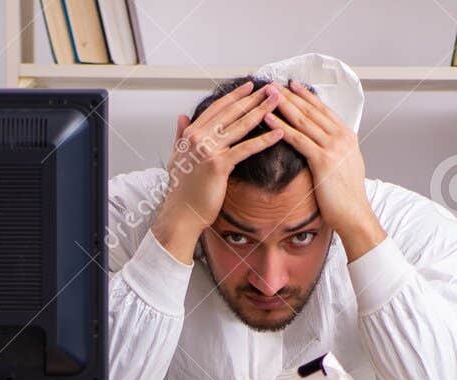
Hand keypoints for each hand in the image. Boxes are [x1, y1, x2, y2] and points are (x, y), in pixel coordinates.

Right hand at [150, 81, 288, 262]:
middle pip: (231, 112)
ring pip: (240, 126)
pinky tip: (279, 133)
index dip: (235, 96)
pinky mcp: (218, 165)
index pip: (216, 108)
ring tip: (278, 102)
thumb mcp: (178, 157)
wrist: (180, 215)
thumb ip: (181, 135)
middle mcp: (198, 138)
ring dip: (262, 111)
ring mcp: (207, 150)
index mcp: (190, 134)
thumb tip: (181, 118)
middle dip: (254, 98)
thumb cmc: (181, 192)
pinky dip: (264, 140)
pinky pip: (246, 149)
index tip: (249, 87)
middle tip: (271, 87)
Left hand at [266, 79, 385, 260]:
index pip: (323, 109)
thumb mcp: (346, 165)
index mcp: (347, 136)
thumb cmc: (347, 196)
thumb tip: (326, 145)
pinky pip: (298, 139)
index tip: (291, 85)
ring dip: (283, 105)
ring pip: (304, 120)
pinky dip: (282, 127)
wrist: (355, 214)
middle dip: (290, 95)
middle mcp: (341, 137)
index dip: (306, 96)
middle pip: (311, 110)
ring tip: (267, 94)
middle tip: (273, 83)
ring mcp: (333, 147)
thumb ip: (337, 151)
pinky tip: (269, 118)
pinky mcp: (323, 160)